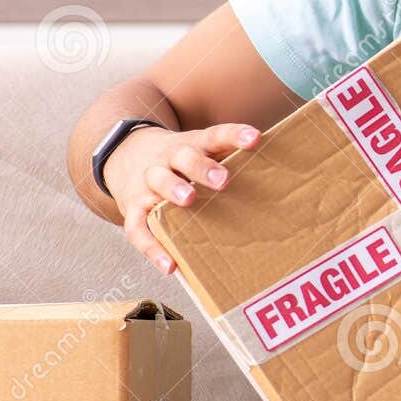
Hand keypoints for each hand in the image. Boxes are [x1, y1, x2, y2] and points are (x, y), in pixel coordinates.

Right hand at [103, 121, 261, 274]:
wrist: (124, 156)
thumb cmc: (178, 161)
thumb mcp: (199, 151)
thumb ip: (228, 161)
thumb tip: (277, 179)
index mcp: (191, 145)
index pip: (214, 136)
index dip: (234, 135)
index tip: (255, 138)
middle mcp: (167, 159)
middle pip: (184, 157)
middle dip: (202, 167)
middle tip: (223, 180)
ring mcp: (147, 182)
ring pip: (158, 182)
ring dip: (173, 190)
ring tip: (189, 200)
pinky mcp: (131, 207)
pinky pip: (138, 228)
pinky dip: (152, 247)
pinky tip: (170, 265)